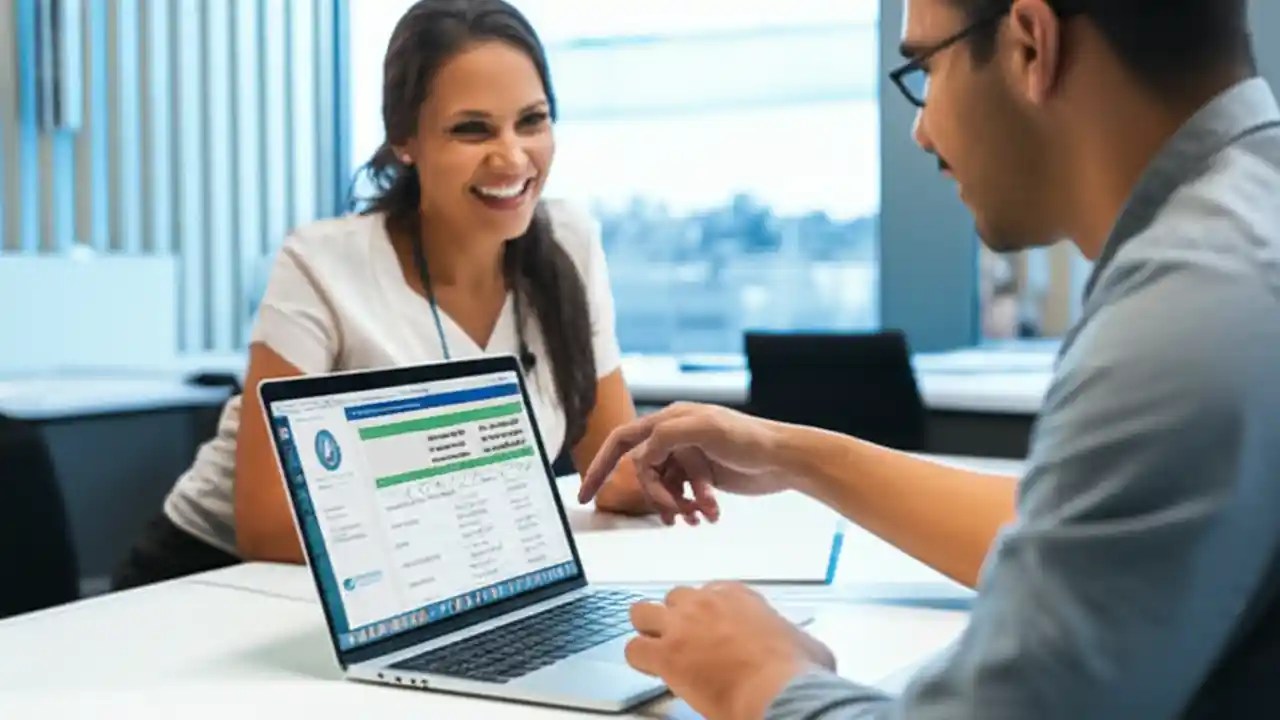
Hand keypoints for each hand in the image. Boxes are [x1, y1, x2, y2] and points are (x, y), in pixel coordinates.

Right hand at [578, 403, 790, 525]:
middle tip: (677, 515)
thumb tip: (641, 454)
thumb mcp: (706, 429)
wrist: (785, 460)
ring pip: (665, 490)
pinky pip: (684, 498)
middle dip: (658, 498)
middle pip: (645, 474)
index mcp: (669, 421)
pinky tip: (711, 516)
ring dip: (678, 507)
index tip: (586, 494)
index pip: (622, 442)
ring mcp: (689, 458)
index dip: (601, 466)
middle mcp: (675, 438)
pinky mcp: (703, 478)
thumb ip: (667, 436)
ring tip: (700, 517)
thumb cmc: (751, 440)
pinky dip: (694, 510)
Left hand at [627, 582, 834, 719]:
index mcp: (738, 595)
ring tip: (657, 650)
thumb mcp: (806, 644)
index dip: (709, 614)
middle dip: (676, 618)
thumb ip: (793, 639)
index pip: (711, 593)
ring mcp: (682, 626)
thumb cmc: (797, 669)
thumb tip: (803, 652)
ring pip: (642, 612)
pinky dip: (640, 660)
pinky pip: (634, 650)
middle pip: (675, 598)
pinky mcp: (666, 654)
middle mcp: (705, 602)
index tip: (715, 633)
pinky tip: (652, 671)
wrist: (778, 688)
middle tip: (685, 642)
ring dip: (648, 630)